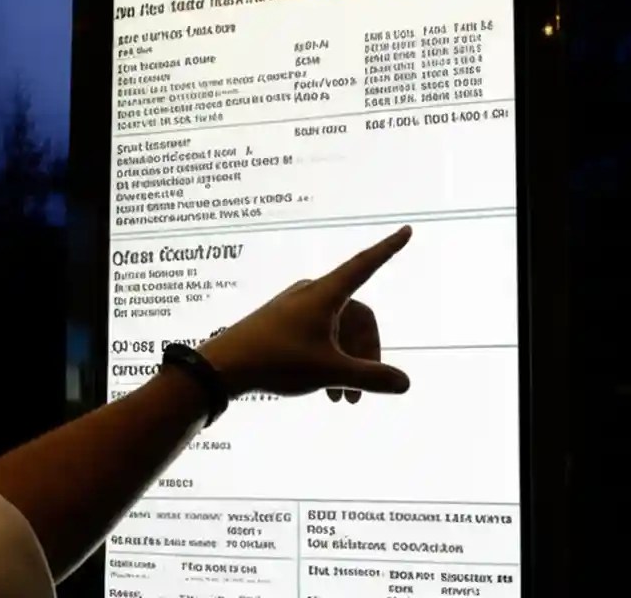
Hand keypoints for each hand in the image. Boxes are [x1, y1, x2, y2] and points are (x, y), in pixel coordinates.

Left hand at [197, 226, 411, 398]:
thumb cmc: (277, 361)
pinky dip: (329, 359)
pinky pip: (319, 334)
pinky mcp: (281, 321)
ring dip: (347, 363)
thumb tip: (406, 383)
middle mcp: (312, 293)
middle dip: (365, 355)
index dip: (388, 249)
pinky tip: (326, 389)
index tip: (407, 230)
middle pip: (356, 318)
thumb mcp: (329, 372)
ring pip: (337, 331)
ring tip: (343, 400)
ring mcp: (295, 307)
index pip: (366, 265)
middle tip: (362, 394)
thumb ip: (370, 378)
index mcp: (326, 294)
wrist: (223, 366)